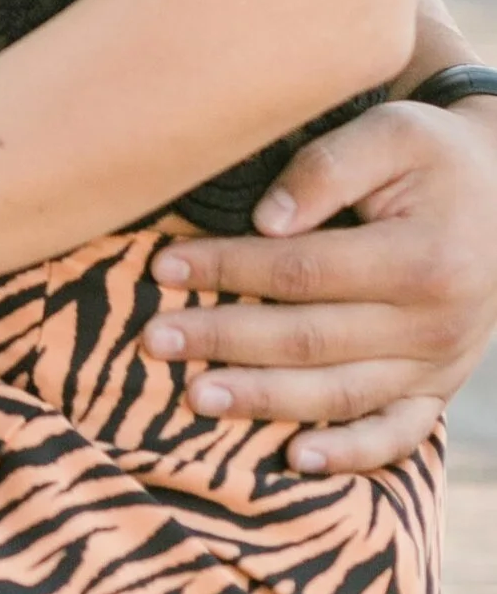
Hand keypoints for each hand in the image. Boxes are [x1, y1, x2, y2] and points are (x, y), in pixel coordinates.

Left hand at [145, 96, 496, 473]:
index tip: (164, 266)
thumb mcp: (391, 135)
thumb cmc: (433, 157)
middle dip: (225, 341)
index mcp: (422, 259)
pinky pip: (397, 435)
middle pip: (311, 340)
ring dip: (264, 400)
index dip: (229, 270)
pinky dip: (349, 453)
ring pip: (341, 395)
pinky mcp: (438, 388)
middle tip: (154, 340)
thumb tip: (265, 222)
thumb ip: (327, 169)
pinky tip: (296, 458)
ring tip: (196, 398)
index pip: (303, 271)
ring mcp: (439, 365)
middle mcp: (434, 324)